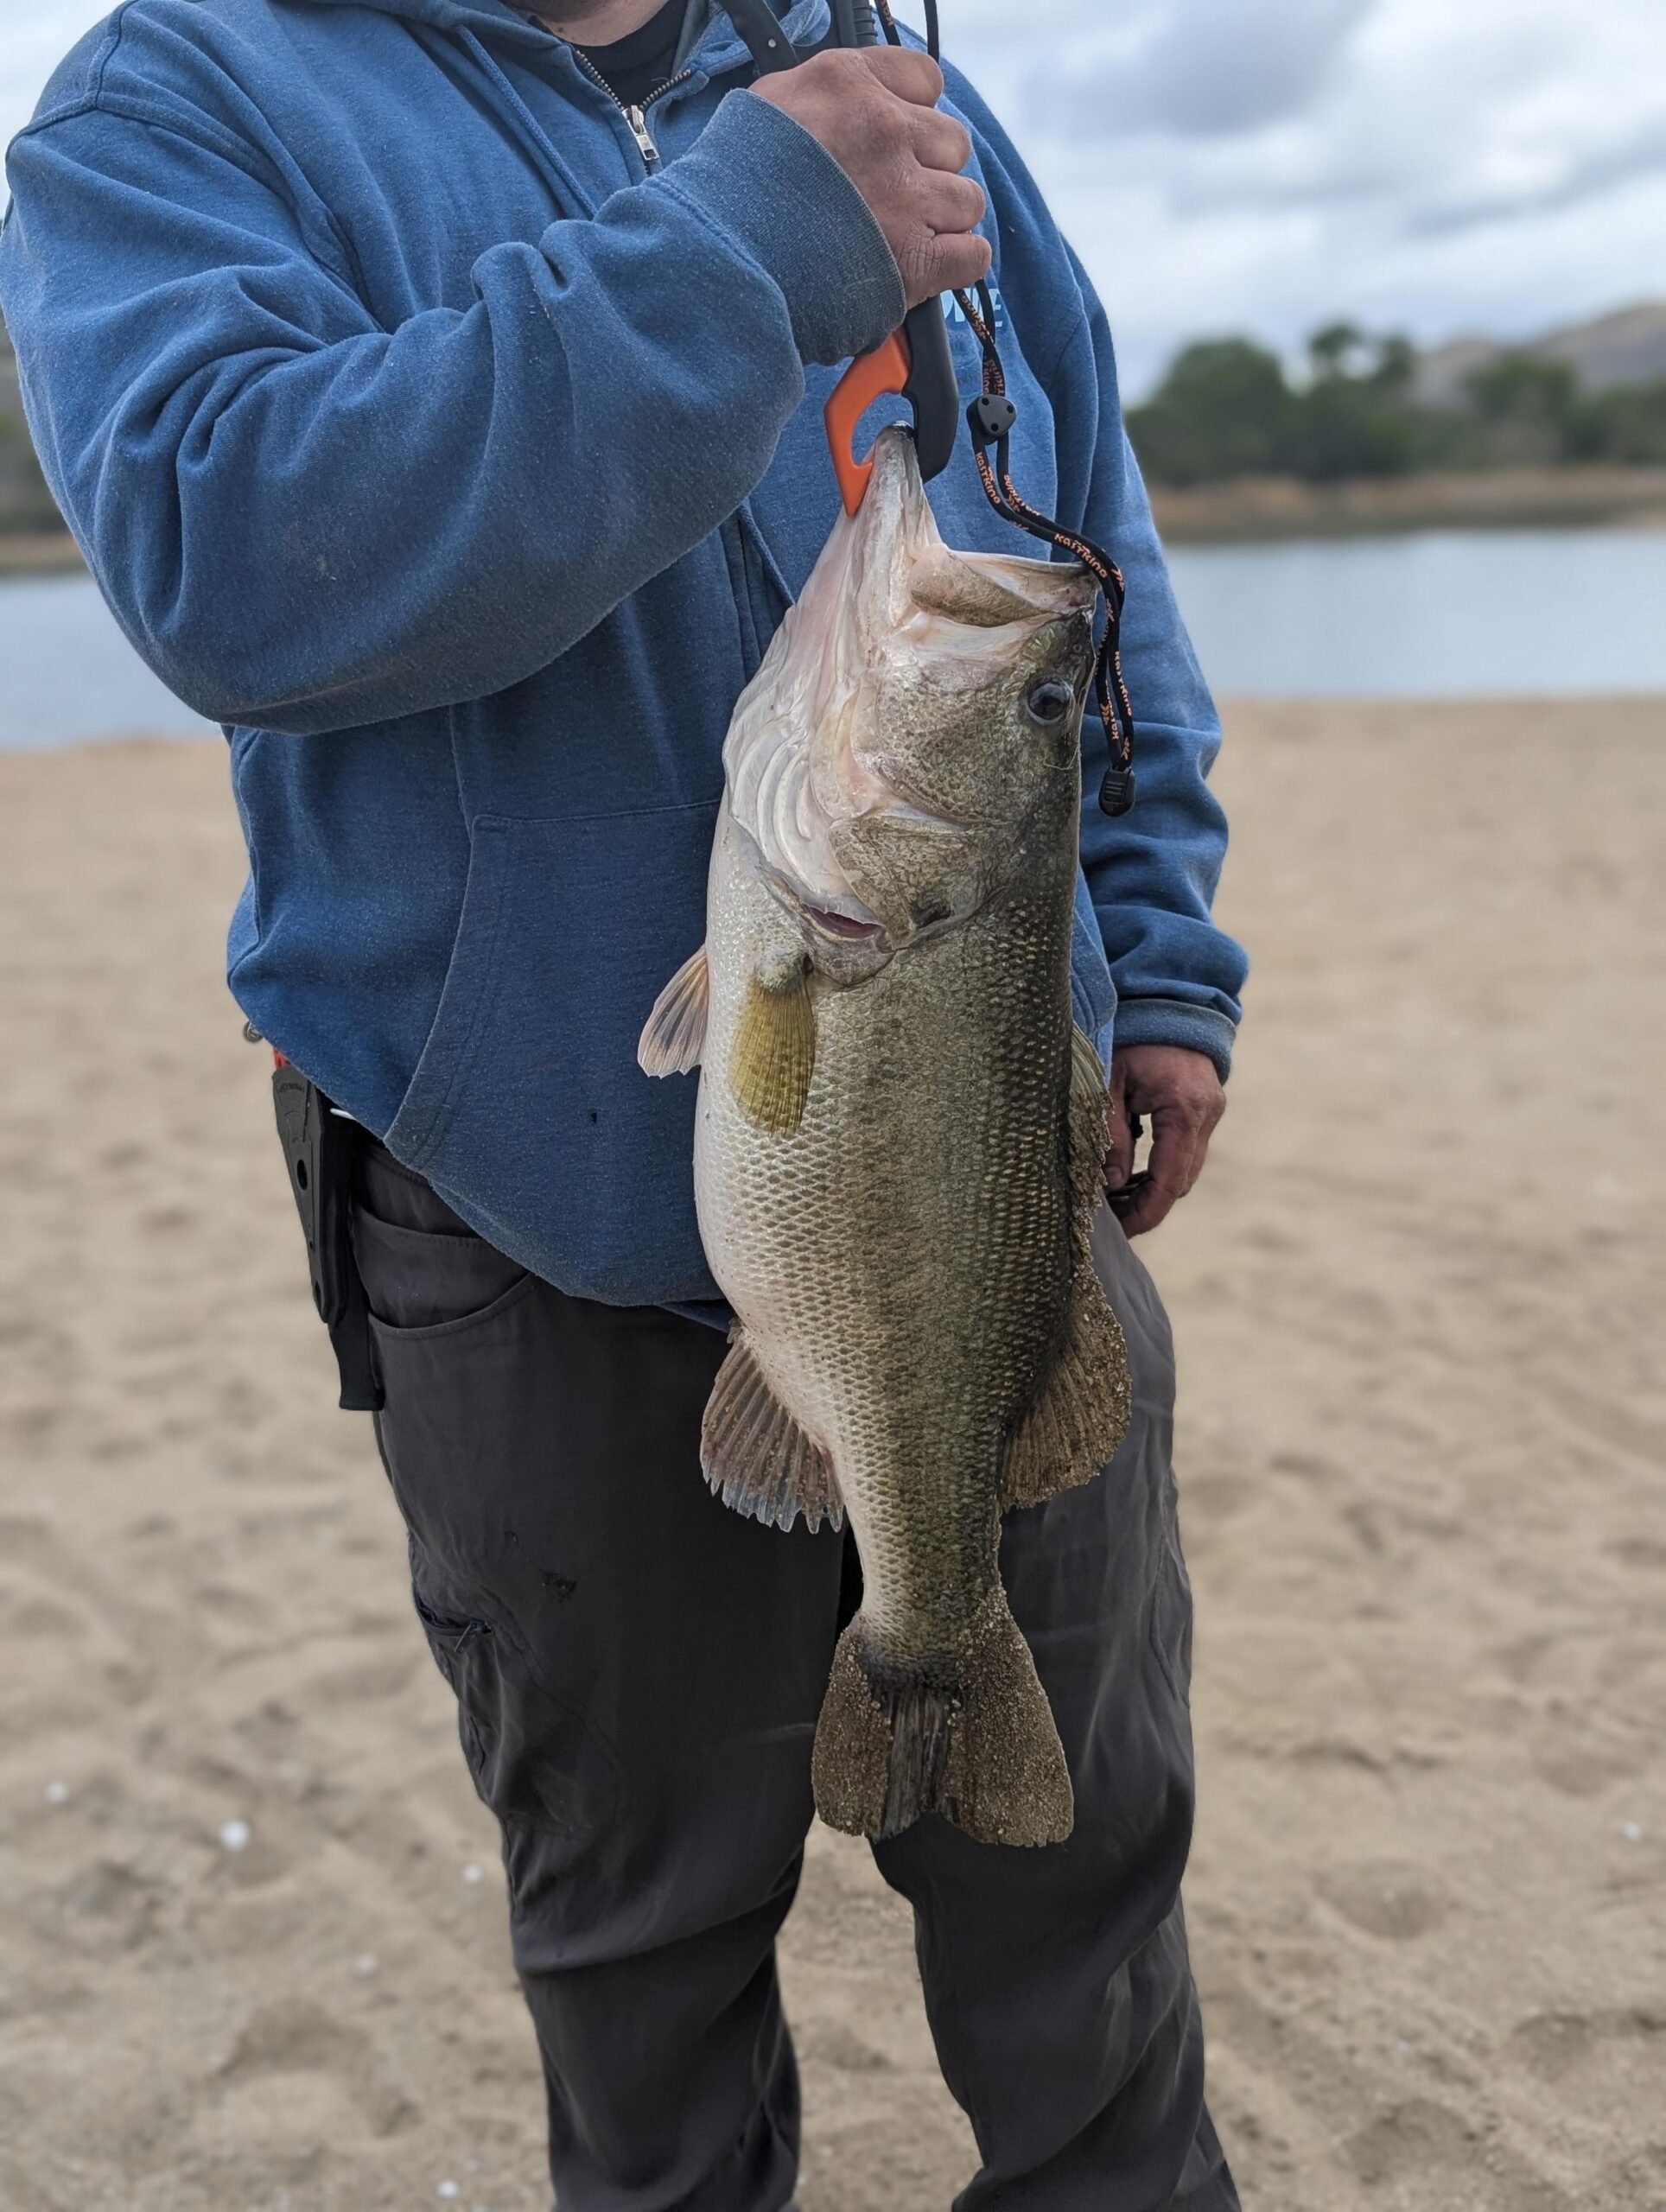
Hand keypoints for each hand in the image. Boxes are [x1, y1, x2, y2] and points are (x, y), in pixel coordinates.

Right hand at [751, 51, 990, 308]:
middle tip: (893, 200)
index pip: (925, 80)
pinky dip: (957, 264)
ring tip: (904, 239)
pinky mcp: (917, 259)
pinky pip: (973, 254)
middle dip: (929, 171)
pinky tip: (929, 269)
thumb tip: (844, 114)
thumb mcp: (767, 111)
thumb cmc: (729, 192)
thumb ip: (820, 103)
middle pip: (952, 143)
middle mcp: (885, 131)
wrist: (719, 260)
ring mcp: (906, 196)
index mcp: (849, 84)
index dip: (916, 116)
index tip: (897, 143)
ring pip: (967, 199)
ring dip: (943, 221)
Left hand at [1105, 1045, 1225, 1237]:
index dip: (1146, 1212)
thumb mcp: (1108, 1081)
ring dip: (1155, 1188)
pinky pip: (1187, 1151)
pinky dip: (1162, 1167)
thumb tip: (1111, 1185)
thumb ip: (1110, 1133)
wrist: (1167, 998)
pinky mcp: (1206, 1108)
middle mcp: (1207, 1113)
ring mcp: (1212, 1111)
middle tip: (1109, 1220)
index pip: (1170, 1180)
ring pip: (1187, 1168)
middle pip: (1182, 1181)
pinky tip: (1131, 1175)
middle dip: (1148, 1206)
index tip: (1121, 1233)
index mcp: (1184, 1108)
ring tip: (1115, 1201)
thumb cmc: (1130, 1034)